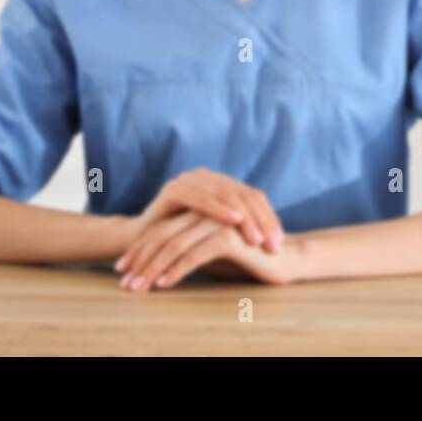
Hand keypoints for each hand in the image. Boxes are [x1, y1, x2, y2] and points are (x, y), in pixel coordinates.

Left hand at [115, 211, 305, 289]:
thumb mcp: (212, 252)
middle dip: (140, 260)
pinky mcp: (229, 235)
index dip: (141, 249)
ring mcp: (217, 220)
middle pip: (164, 235)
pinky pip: (195, 254)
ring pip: (175, 244)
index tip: (123, 270)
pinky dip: (176, 270)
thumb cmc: (248, 257)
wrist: (286, 259)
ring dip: (152, 268)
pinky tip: (164, 285)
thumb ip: (190, 248)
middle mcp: (206, 211)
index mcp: (201, 211)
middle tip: (124, 282)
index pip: (163, 229)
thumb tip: (159, 262)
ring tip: (138, 287)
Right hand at [132, 167, 284, 252]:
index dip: (268, 217)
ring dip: (245, 217)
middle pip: (243, 194)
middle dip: (261, 220)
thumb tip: (277, 238)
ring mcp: (189, 180)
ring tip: (257, 238)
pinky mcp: (173, 189)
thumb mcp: (216, 234)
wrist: (142, 243)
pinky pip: (201, 197)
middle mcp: (207, 177)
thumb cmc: (183, 242)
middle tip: (273, 243)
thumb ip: (239, 228)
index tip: (280, 241)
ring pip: (226, 195)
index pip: (252, 197)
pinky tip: (234, 221)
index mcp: (220, 184)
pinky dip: (219, 209)